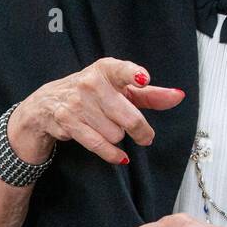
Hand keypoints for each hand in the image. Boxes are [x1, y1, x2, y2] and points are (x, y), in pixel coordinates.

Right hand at [11, 57, 184, 165]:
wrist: (48, 103)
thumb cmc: (93, 94)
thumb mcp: (120, 89)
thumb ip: (150, 94)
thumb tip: (178, 96)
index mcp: (106, 69)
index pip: (122, 70)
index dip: (133, 75)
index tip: (143, 79)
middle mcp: (91, 83)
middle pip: (128, 116)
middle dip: (140, 131)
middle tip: (145, 136)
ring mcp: (77, 103)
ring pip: (115, 133)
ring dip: (117, 137)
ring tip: (109, 129)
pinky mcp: (68, 122)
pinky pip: (99, 144)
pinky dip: (113, 154)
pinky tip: (120, 156)